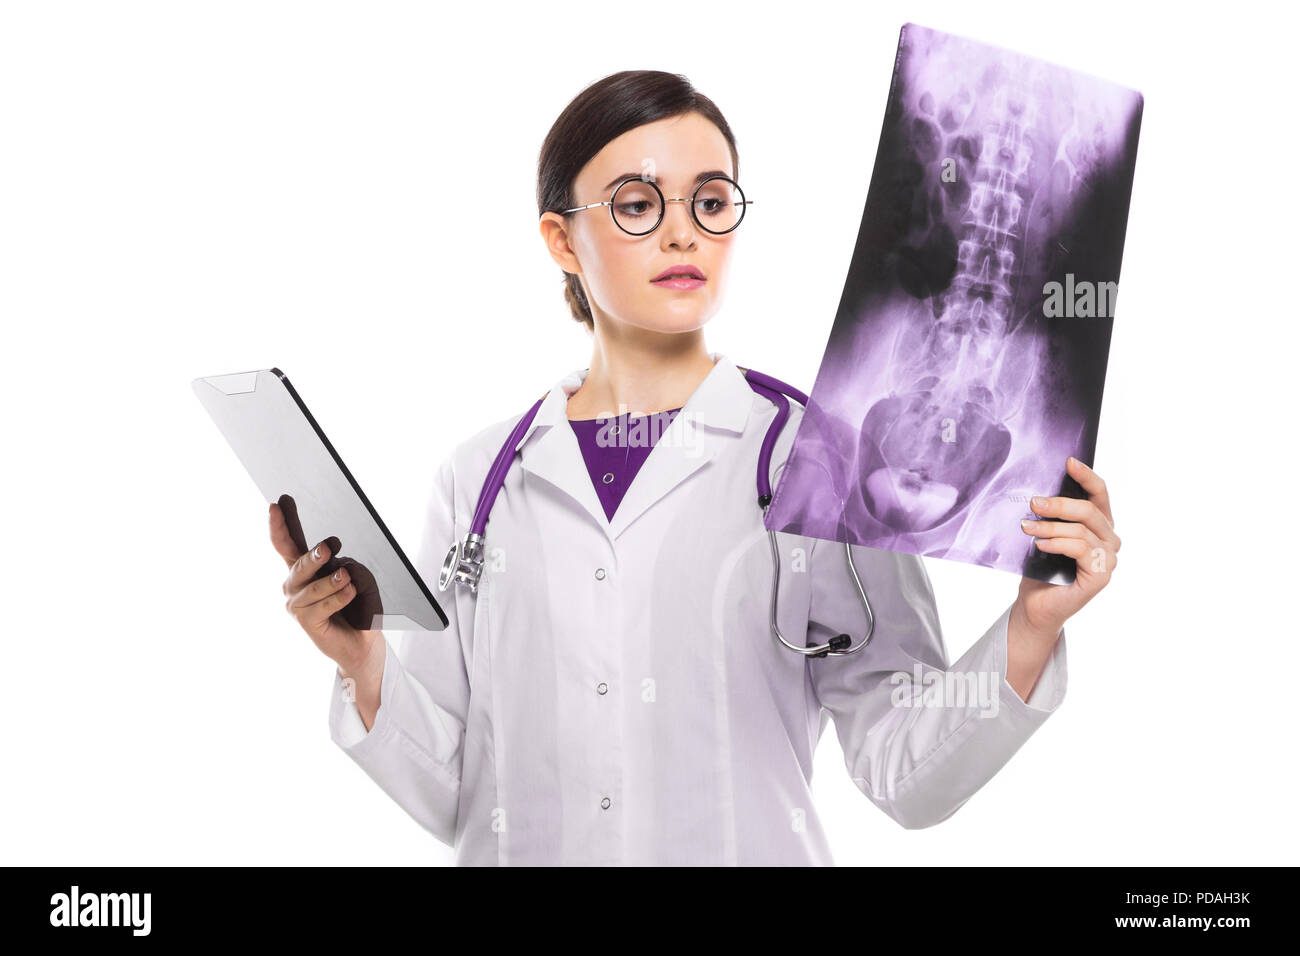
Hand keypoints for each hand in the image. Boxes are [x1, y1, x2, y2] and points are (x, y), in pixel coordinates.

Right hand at [269, 501, 378, 673]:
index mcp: (305, 568)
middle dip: (313, 555)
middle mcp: (295, 584)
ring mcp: (297, 604)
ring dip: (332, 581)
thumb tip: (341, 568)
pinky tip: (350, 592)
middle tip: (329, 547)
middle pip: (299, 562)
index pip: (290, 542)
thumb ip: (350, 568)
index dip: (282, 524)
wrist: (362, 642)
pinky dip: (338, 598)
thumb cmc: (359, 606)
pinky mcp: (305, 621)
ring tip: (347, 578)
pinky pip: (322, 605)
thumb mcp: (360, 578)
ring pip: (313, 586)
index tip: (277, 503)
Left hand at [1015, 456, 1120, 638]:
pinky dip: (1058, 543)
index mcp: (1098, 524)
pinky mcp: (1101, 575)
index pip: (1099, 494)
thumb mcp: (1046, 533)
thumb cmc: (1040, 568)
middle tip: (1034, 502)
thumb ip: (1052, 515)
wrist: (1035, 605)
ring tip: (1026, 527)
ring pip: (1081, 530)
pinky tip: (1040, 544)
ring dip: (1051, 526)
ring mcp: (1108, 558)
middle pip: (1090, 510)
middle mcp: (1109, 539)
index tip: (1069, 462)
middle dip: (1059, 503)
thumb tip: (1039, 492)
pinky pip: (1080, 549)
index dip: (1086, 476)